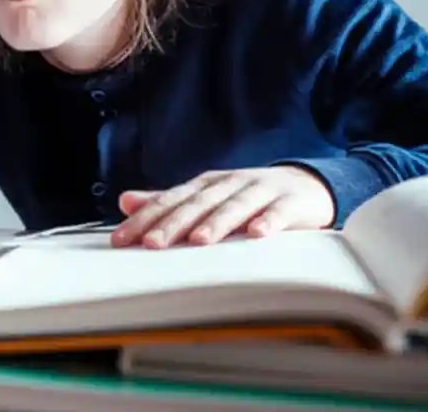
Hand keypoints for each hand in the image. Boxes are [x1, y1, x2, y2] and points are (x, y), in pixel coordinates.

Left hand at [111, 166, 335, 248]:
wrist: (305, 184)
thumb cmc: (248, 196)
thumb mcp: (206, 196)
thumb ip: (168, 201)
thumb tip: (124, 201)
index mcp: (205, 185)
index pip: (169, 201)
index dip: (144, 219)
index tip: (122, 239)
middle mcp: (228, 184)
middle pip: (197, 204)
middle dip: (173, 223)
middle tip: (152, 244)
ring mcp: (260, 191)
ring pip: (235, 206)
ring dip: (217, 223)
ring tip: (199, 241)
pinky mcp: (291, 203)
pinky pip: (279, 213)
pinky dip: (269, 222)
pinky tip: (258, 234)